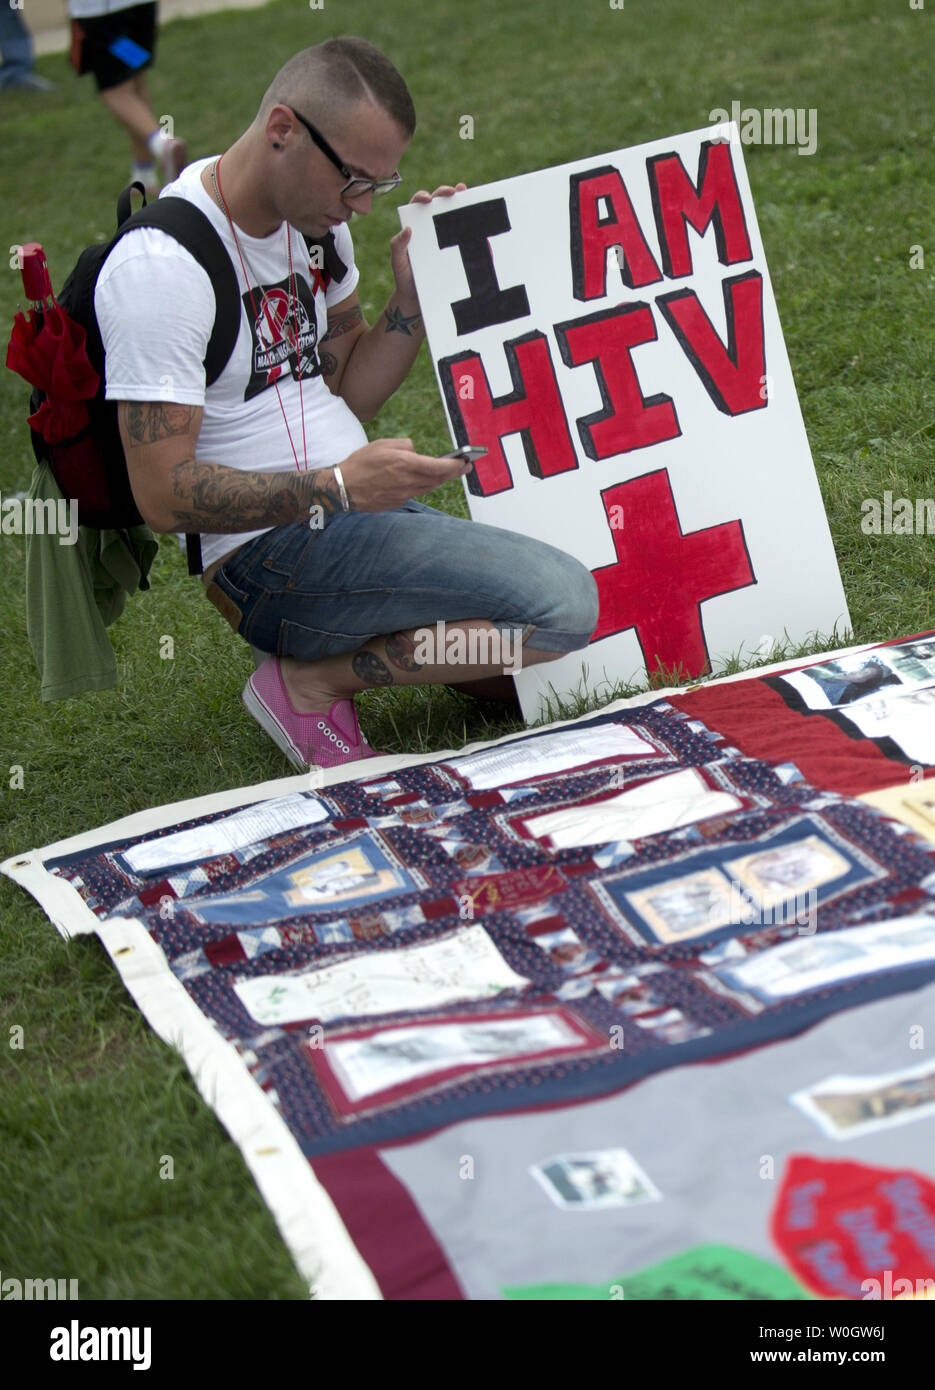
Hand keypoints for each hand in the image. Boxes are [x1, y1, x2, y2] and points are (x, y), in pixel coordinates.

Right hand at [340, 437, 471, 511]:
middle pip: (438, 479)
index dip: (455, 466)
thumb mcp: (382, 444)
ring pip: (429, 488)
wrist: (344, 488)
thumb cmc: (361, 462)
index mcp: (405, 464)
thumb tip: (416, 452)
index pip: (439, 467)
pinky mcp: (397, 502)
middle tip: (465, 467)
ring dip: (440, 480)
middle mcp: (408, 482)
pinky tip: (425, 481)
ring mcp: (403, 495)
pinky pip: (416, 493)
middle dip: (454, 473)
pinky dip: (424, 486)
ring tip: (449, 473)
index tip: (466, 462)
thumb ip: (404, 445)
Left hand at [390, 182, 466, 308]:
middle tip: (455, 192)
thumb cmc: (405, 278)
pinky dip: (476, 231)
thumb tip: (407, 228)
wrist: (417, 299)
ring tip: (471, 200)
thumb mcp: (398, 263)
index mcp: (415, 226)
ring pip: (455, 216)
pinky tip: (482, 229)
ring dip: (464, 205)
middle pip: (439, 203)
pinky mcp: (457, 249)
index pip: (418, 204)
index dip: (423, 197)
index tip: (428, 199)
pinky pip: (467, 238)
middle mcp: (431, 227)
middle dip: (447, 193)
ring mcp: (445, 238)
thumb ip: (398, 246)